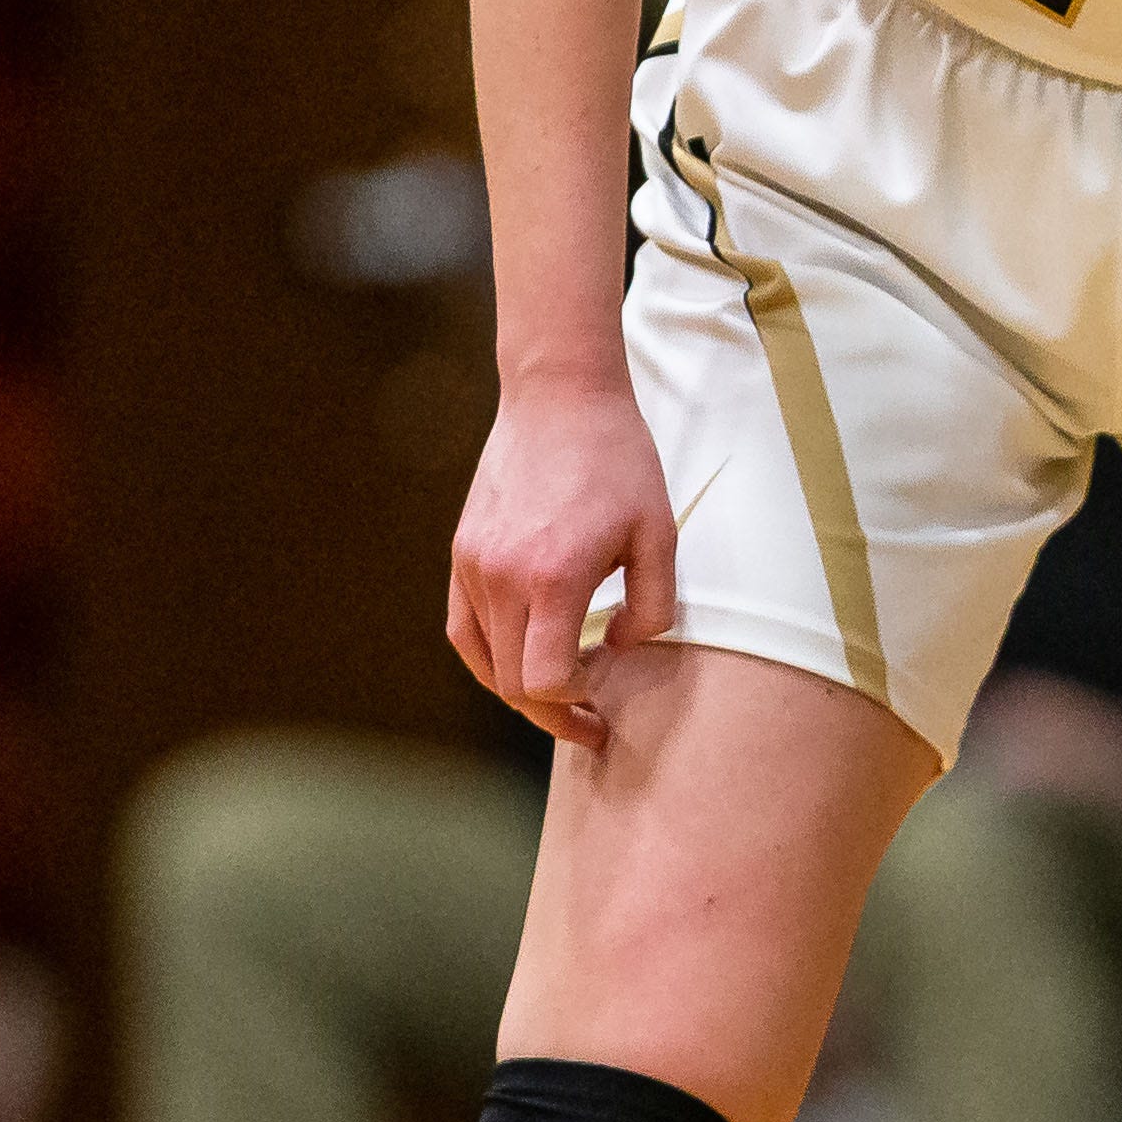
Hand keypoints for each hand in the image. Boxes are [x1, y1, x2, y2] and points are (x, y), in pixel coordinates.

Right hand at [445, 366, 677, 748]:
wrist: (560, 398)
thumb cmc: (619, 461)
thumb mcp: (660, 532)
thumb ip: (652, 605)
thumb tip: (617, 649)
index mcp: (553, 576)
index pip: (542, 679)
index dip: (573, 703)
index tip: (603, 702)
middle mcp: (501, 577)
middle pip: (510, 681)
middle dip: (551, 711)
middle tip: (590, 723)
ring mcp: (473, 566)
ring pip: (483, 660)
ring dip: (519, 688)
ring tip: (560, 697)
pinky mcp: (461, 553)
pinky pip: (464, 628)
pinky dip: (489, 656)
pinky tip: (518, 664)